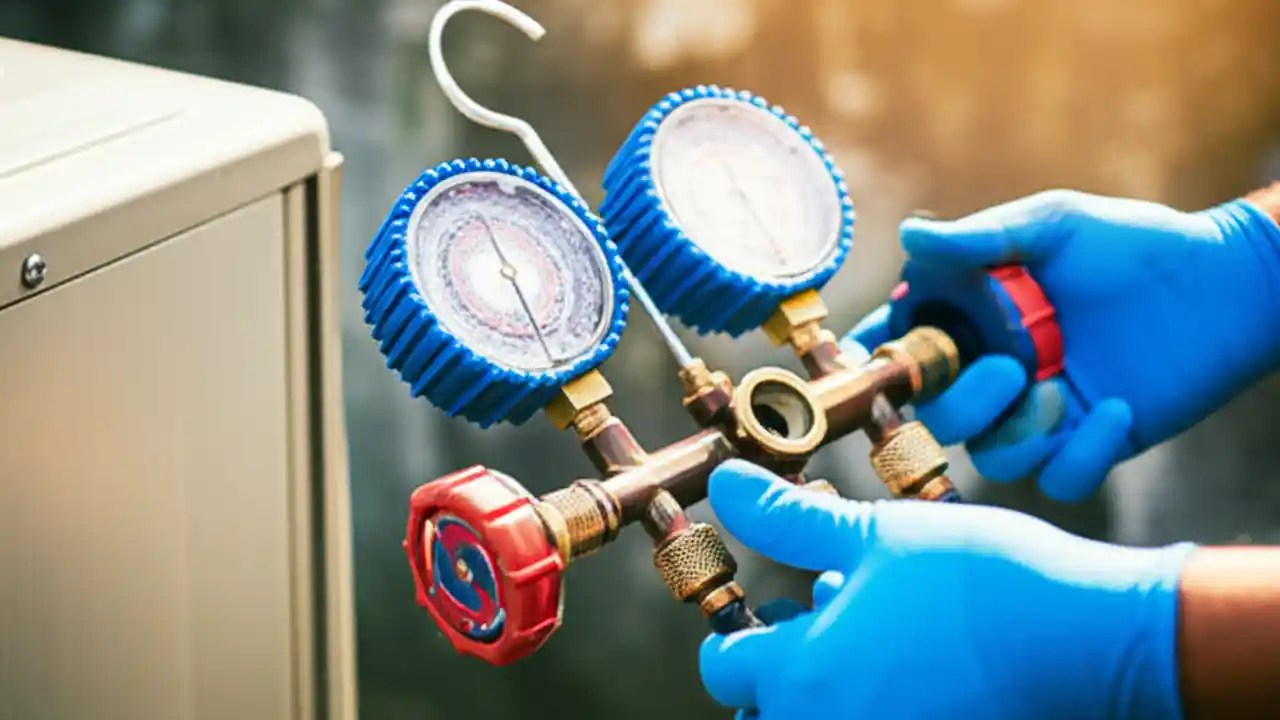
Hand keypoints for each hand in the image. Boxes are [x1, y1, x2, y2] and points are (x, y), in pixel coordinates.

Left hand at [699, 460, 1194, 718]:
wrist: (1091, 639)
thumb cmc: (981, 580)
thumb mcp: (874, 534)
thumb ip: (788, 519)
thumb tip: (723, 485)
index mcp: (804, 675)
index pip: (726, 671)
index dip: (735, 639)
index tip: (765, 620)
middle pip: (763, 719)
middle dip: (775, 683)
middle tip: (814, 637)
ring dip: (819, 699)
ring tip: (861, 655)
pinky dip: (869, 710)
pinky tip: (906, 675)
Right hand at [849, 190, 1279, 499]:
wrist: (1221, 282)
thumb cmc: (1131, 244)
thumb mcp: (1052, 225)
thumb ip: (980, 240)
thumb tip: (908, 236)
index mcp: (974, 322)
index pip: (903, 349)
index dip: (872, 363)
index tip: (859, 364)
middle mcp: (996, 373)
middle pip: (936, 418)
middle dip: (958, 403)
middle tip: (1008, 367)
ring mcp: (1040, 414)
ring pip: (991, 460)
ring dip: (1018, 432)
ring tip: (1064, 390)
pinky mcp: (1088, 443)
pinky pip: (1058, 480)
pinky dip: (1081, 454)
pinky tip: (1115, 409)